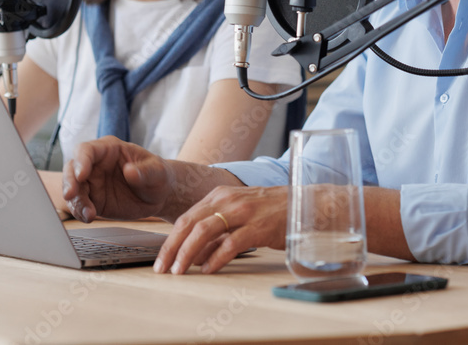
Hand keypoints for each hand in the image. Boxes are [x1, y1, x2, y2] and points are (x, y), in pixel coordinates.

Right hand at [62, 137, 172, 222]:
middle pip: (72, 168)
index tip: (81, 174)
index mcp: (109, 149)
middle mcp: (96, 164)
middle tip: (71, 194)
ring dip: (75, 201)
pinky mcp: (93, 200)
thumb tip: (130, 171)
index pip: (87, 149)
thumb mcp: (157, 171)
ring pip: (73, 189)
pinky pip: (80, 206)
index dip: (81, 160)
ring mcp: (92, 183)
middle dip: (69, 181)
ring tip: (88, 213)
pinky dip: (80, 212)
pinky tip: (89, 218)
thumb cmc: (157, 175)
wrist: (159, 195)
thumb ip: (145, 171)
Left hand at [154, 185, 286, 274]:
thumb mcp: (239, 214)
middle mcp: (228, 200)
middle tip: (163, 269)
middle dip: (172, 248)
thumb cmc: (272, 211)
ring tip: (180, 271)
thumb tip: (194, 256)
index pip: (186, 218)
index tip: (161, 260)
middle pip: (189, 224)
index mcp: (219, 195)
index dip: (170, 241)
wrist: (306, 204)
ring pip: (205, 231)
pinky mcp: (259, 227)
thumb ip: (217, 232)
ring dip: (188, 253)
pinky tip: (208, 270)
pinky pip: (231, 243)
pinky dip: (216, 258)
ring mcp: (243, 212)